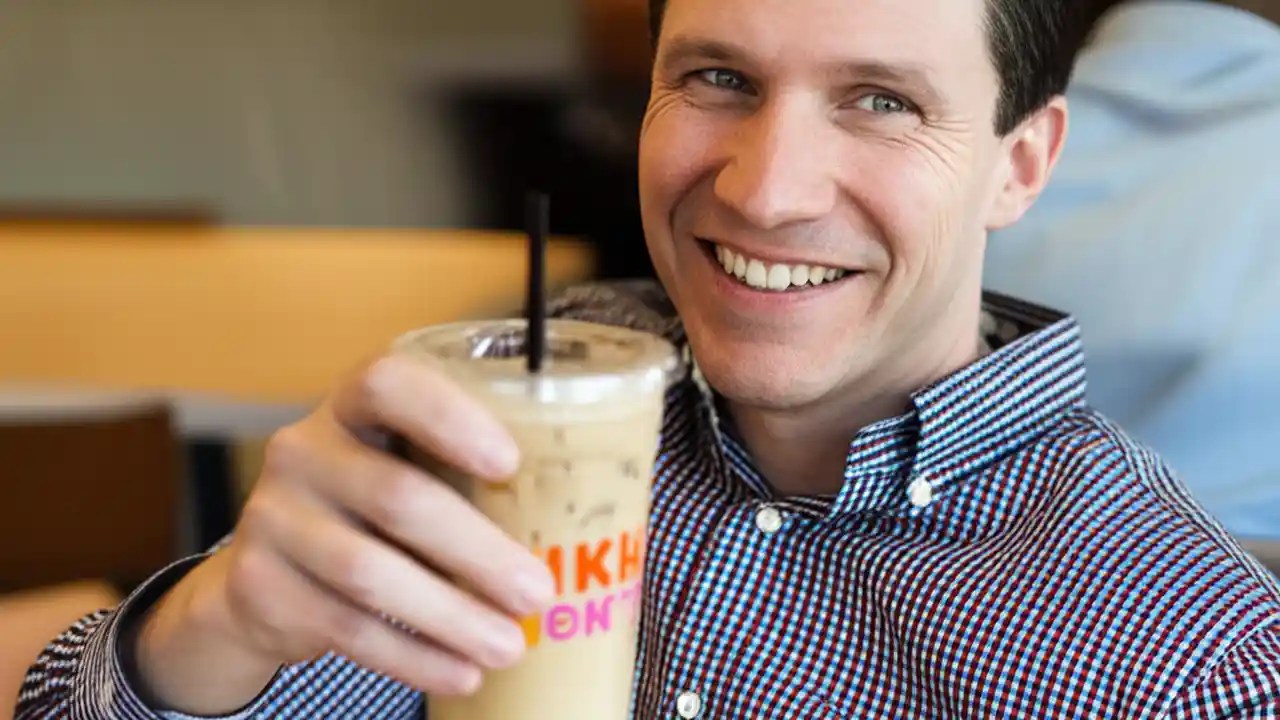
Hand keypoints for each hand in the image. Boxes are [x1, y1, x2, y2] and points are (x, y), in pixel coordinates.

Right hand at [133, 355, 554, 714]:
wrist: (264, 572)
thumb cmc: (373, 509)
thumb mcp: (404, 469)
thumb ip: (466, 475)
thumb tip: (584, 522)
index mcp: (352, 406)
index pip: (389, 383)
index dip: (449, 416)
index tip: (510, 462)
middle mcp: (304, 451)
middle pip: (397, 497)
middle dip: (478, 552)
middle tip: (540, 593)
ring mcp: (272, 518)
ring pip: (371, 573)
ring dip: (452, 616)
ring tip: (510, 645)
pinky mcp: (259, 586)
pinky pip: (346, 627)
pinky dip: (414, 656)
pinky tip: (461, 672)